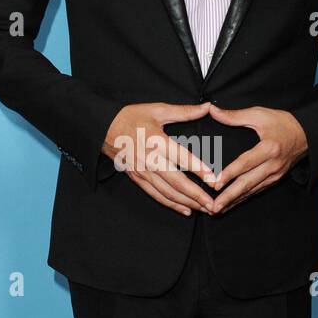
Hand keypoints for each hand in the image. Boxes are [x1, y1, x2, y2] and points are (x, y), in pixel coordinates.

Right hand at [102, 101, 217, 215]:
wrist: (103, 128)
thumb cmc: (131, 117)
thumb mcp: (158, 110)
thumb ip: (184, 111)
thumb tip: (207, 107)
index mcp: (158, 141)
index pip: (182, 158)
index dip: (199, 170)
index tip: (214, 180)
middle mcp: (151, 160)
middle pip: (177, 183)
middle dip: (197, 196)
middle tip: (214, 206)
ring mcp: (143, 172)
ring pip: (168, 193)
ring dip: (188, 203)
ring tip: (205, 210)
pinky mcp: (137, 179)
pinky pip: (156, 195)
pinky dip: (172, 205)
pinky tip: (186, 210)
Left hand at [207, 103, 308, 213]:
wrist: (307, 134)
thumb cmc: (283, 122)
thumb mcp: (259, 114)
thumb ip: (234, 116)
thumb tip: (213, 111)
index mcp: (269, 148)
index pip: (246, 163)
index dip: (230, 174)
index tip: (216, 183)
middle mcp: (273, 165)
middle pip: (248, 183)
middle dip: (229, 197)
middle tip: (214, 207)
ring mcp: (275, 174)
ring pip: (251, 191)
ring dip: (234, 201)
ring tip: (218, 210)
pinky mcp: (276, 179)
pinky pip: (257, 190)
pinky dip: (243, 198)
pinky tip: (232, 204)